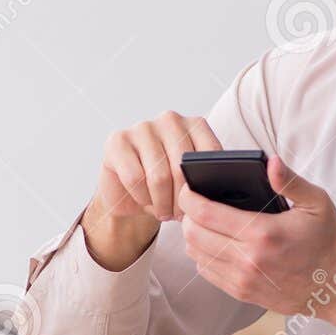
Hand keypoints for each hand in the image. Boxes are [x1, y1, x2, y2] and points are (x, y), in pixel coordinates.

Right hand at [82, 111, 222, 270]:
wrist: (130, 192)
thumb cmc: (167, 188)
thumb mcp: (192, 183)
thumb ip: (208, 179)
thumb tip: (217, 193)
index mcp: (195, 125)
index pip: (210, 154)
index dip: (204, 186)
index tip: (199, 204)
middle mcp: (170, 120)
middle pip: (181, 168)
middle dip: (181, 201)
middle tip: (178, 214)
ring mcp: (143, 127)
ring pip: (158, 176)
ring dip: (161, 203)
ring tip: (163, 211)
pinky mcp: (117, 140)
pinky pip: (134, 177)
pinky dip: (141, 197)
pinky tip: (143, 200)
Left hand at [179, 156, 335, 334]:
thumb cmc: (327, 242)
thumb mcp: (316, 203)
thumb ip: (290, 181)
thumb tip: (271, 162)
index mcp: (262, 233)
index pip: (205, 214)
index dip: (189, 198)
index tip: (188, 189)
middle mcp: (248, 259)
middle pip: (193, 234)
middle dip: (187, 216)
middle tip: (194, 204)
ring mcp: (243, 279)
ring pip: (196, 255)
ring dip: (193, 236)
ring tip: (201, 222)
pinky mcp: (242, 293)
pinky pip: (207, 272)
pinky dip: (202, 255)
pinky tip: (213, 243)